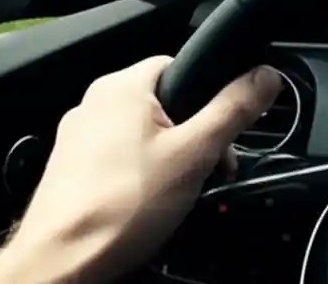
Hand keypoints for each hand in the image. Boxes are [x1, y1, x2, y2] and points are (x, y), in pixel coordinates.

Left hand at [0, 56, 283, 283]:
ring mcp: (78, 137)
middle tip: (210, 169)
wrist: (61, 263)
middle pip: (164, 102)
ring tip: (180, 191)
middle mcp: (94, 103)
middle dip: (195, 134)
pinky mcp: (70, 168)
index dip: (212, 94)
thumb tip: (265, 75)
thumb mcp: (195, 154)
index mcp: (122, 86)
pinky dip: (141, 173)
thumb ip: (233, 110)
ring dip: (170, 156)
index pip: (181, 64)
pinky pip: (119, 157)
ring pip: (142, 133)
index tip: (226, 131)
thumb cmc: (123, 206)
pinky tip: (148, 203)